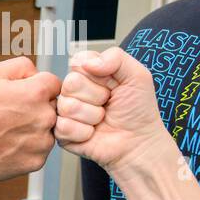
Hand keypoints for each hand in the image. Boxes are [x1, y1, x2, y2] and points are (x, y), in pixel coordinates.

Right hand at [0, 56, 60, 181]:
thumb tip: (36, 72)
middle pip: (53, 107)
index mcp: (35, 92)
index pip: (54, 83)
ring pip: (48, 130)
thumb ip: (19, 66)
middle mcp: (44, 117)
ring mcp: (41, 142)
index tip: (21, 95)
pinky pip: (39, 150)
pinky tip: (6, 144)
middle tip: (10, 115)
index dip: (36, 87)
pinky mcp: (35, 161)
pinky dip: (26, 148)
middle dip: (36, 108)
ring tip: (6, 131)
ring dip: (33, 129)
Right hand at [55, 47, 172, 177]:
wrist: (138, 142)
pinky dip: (84, 132)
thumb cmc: (138, 111)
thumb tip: (87, 62)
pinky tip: (92, 133)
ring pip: (68, 106)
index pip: (78, 62)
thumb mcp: (137, 76)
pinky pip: (64, 126)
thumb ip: (116, 57)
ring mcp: (65, 111)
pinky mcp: (61, 132)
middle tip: (107, 104)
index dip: (97, 74)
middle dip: (96, 96)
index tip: (112, 85)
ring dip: (92, 116)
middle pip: (71, 83)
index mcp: (88, 73)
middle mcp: (73, 91)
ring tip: (102, 119)